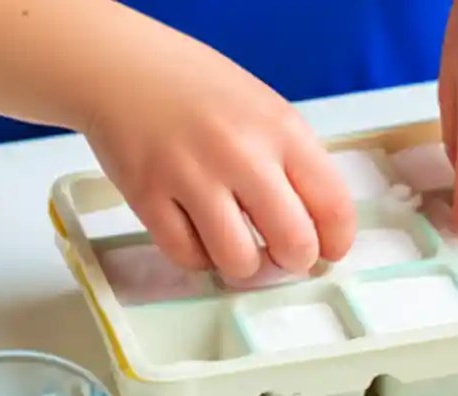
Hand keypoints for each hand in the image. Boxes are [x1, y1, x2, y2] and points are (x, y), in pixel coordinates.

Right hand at [83, 37, 354, 277]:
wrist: (121, 67)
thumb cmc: (198, 91)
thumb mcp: (264, 110)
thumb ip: (293, 162)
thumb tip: (318, 228)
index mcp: (281, 129)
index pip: (333, 205)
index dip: (336, 241)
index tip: (329, 251)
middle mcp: (241, 153)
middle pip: (293, 243)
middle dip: (294, 261)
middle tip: (283, 257)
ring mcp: (191, 176)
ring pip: (239, 261)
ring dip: (245, 267)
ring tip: (240, 250)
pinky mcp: (148, 197)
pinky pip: (187, 257)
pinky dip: (199, 258)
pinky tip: (200, 238)